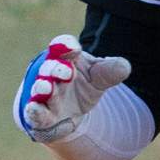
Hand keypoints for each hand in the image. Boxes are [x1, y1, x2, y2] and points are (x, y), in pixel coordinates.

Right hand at [15, 34, 132, 142]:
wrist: (68, 113)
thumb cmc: (82, 87)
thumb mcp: (99, 78)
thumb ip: (111, 71)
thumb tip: (125, 67)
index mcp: (67, 58)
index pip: (64, 45)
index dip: (66, 45)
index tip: (73, 48)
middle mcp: (52, 74)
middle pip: (50, 67)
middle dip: (56, 68)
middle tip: (67, 72)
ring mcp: (44, 94)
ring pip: (40, 88)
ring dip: (43, 87)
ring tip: (46, 87)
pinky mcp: (39, 115)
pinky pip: (34, 111)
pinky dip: (34, 110)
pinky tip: (35, 108)